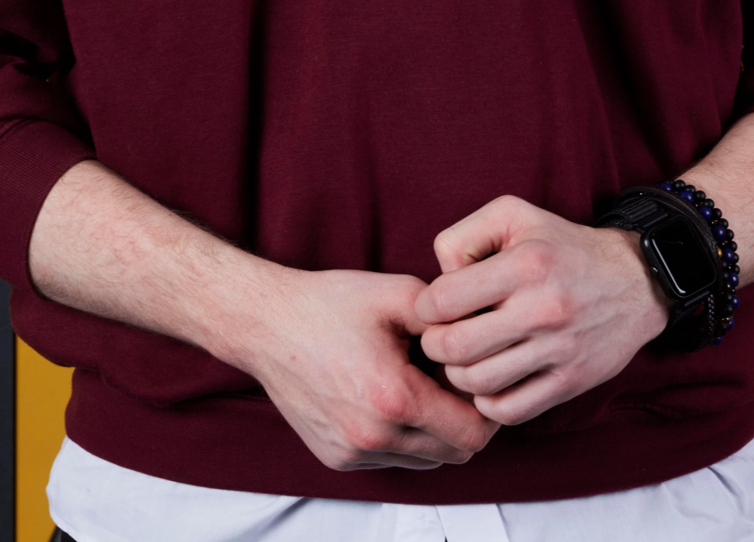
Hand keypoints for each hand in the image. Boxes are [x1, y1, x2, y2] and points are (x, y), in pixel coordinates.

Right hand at [234, 264, 499, 470]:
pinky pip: (393, 459)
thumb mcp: (400, 293)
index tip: (480, 378)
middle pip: (455, 453)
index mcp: (395, 399)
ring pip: (426, 460)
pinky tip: (389, 394)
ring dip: (434, 430)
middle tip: (452, 378)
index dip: (487, 408)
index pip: (473, 435)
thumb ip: (450, 318)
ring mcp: (353, 453)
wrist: (266, 324)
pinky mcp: (337, 459)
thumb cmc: (330, 304)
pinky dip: (404, 436)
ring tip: (418, 382)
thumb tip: (485, 339)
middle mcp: (373, 437)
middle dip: (464, 419)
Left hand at [414, 195, 668, 424]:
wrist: (635, 281)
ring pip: (479, 383)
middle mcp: (542, 309)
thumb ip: (464, 237)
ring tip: (463, 358)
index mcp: (525, 264)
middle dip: (434, 345)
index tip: (432, 307)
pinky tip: (488, 381)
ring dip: (458, 375)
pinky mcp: (570, 383)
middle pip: (456, 348)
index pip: (444, 300)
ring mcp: (558, 351)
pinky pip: (510, 411)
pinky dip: (487, 402)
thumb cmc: (561, 245)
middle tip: (439, 337)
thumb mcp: (513, 215)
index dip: (425, 307)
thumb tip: (439, 279)